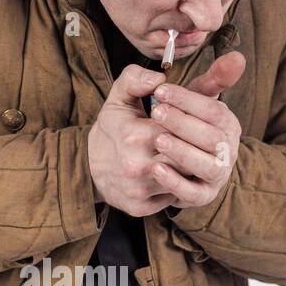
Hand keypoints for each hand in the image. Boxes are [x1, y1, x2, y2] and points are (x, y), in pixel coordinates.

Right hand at [87, 63, 184, 215]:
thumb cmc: (111, 129)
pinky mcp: (140, 207)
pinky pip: (171, 198)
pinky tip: (175, 175)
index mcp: (133, 135)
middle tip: (197, 140)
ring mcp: (138, 189)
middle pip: (186, 156)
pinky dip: (176, 186)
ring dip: (188, 167)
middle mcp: (136, 165)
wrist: (87, 167)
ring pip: (182, 178)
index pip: (180, 128)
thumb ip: (136, 79)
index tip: (188, 120)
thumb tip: (159, 78)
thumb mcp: (118, 98)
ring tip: (188, 156)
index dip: (188, 123)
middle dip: (193, 146)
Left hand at [148, 50, 245, 208]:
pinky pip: (194, 193)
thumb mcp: (188, 99)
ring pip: (208, 166)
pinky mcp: (202, 196)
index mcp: (228, 124)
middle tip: (156, 113)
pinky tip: (156, 169)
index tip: (161, 91)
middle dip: (183, 123)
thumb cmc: (175, 124)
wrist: (159, 162)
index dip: (189, 101)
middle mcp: (228, 150)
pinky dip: (176, 183)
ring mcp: (217, 175)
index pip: (215, 111)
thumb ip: (209, 79)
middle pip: (212, 137)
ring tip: (159, 140)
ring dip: (184, 152)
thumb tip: (238, 58)